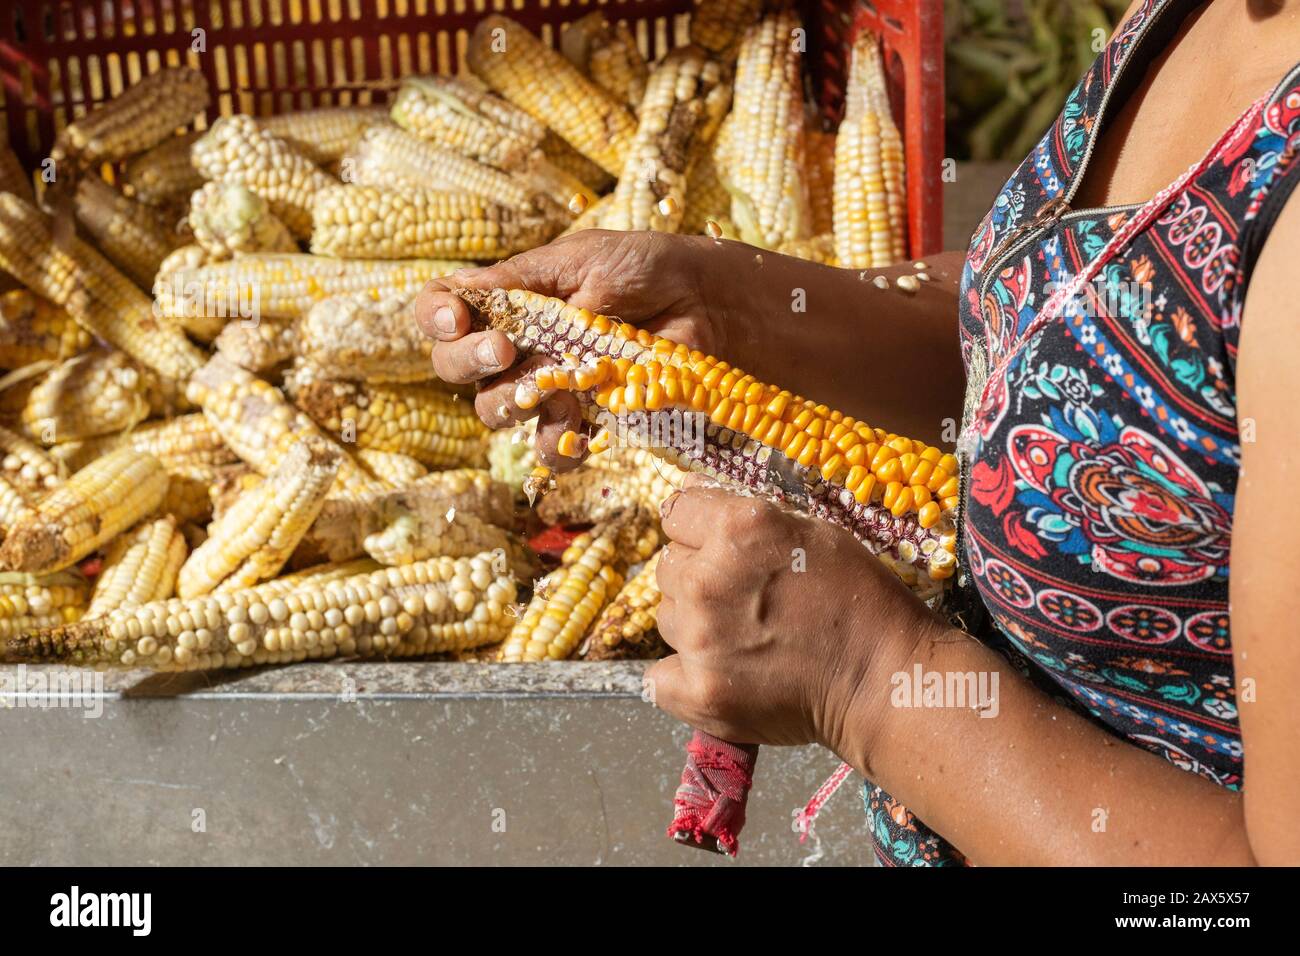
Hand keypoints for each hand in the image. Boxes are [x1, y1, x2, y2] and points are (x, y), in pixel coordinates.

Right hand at [413, 230, 725, 468]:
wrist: (706, 302)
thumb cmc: (646, 267)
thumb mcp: (583, 258)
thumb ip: (525, 280)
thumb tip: (467, 291)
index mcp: (509, 300)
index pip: (443, 310)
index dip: (435, 317)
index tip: (454, 319)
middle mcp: (517, 347)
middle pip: (454, 367)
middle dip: (467, 360)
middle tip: (504, 350)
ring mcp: (547, 388)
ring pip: (493, 410)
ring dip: (509, 402)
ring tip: (548, 389)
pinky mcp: (584, 422)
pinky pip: (549, 449)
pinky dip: (555, 445)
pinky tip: (575, 426)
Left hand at [646, 479, 944, 762]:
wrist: (885, 679)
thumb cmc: (860, 601)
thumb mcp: (814, 531)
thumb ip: (746, 513)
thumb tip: (691, 492)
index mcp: (739, 529)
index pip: (676, 512)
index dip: (697, 529)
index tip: (719, 547)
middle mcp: (710, 579)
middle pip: (668, 567)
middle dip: (698, 577)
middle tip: (745, 599)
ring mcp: (700, 638)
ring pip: (666, 617)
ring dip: (694, 623)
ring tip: (745, 637)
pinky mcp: (699, 690)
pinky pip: (658, 676)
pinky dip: (682, 676)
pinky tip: (720, 673)